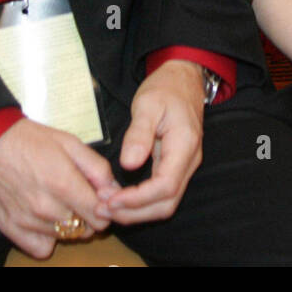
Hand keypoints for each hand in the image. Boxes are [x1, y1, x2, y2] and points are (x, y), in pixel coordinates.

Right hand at [0, 118, 116, 258]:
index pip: (101, 216)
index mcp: (64, 184)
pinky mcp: (11, 229)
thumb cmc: (32, 140)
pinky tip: (46, 219)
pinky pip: (41, 248)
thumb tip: (114, 191)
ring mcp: (27, 221)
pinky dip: (48, 238)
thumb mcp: (71, 143)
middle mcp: (46, 208)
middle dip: (90, 215)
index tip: (101, 198)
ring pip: (66, 236)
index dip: (106, 208)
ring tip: (60, 202)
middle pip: (86, 229)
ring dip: (70, 224)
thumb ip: (97, 168)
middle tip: (81, 197)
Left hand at [98, 59, 205, 224]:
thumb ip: (139, 134)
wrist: (183, 79)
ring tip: (106, 206)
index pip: (165, 186)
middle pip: (166, 203)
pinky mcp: (175, 166)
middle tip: (102, 208)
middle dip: (134, 212)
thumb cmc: (166, 88)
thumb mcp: (148, 104)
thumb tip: (129, 164)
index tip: (110, 199)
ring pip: (165, 203)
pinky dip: (140, 202)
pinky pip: (161, 193)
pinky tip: (119, 198)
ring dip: (136, 211)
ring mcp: (184, 166)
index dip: (137, 200)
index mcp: (184, 145)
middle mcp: (189, 161)